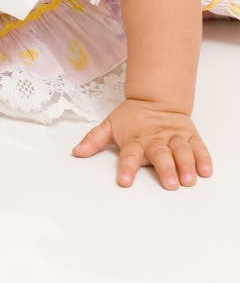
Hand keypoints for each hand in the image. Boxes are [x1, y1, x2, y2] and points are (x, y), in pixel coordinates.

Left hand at [71, 98, 212, 189]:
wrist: (157, 98)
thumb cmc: (132, 118)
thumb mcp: (110, 125)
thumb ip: (94, 139)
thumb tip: (76, 152)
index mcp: (135, 139)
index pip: (129, 154)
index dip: (126, 168)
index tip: (124, 181)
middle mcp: (155, 139)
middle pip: (160, 155)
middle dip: (165, 168)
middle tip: (169, 183)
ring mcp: (174, 138)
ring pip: (181, 152)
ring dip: (186, 165)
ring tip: (188, 179)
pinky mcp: (189, 136)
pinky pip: (198, 148)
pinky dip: (203, 158)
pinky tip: (206, 170)